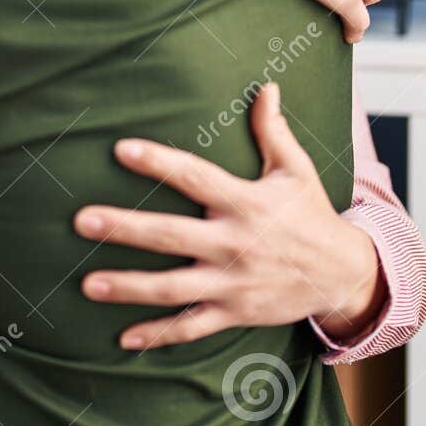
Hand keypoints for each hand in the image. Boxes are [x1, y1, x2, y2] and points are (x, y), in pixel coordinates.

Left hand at [73, 83, 383, 349]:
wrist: (343, 273)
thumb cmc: (311, 215)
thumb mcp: (295, 170)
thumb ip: (273, 130)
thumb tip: (265, 86)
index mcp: (245, 202)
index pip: (195, 176)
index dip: (159, 162)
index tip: (121, 149)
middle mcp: (235, 242)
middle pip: (172, 236)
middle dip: (126, 228)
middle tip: (82, 220)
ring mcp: (233, 281)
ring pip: (173, 287)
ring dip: (129, 287)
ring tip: (88, 284)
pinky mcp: (235, 311)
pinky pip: (192, 326)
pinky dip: (159, 335)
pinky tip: (124, 339)